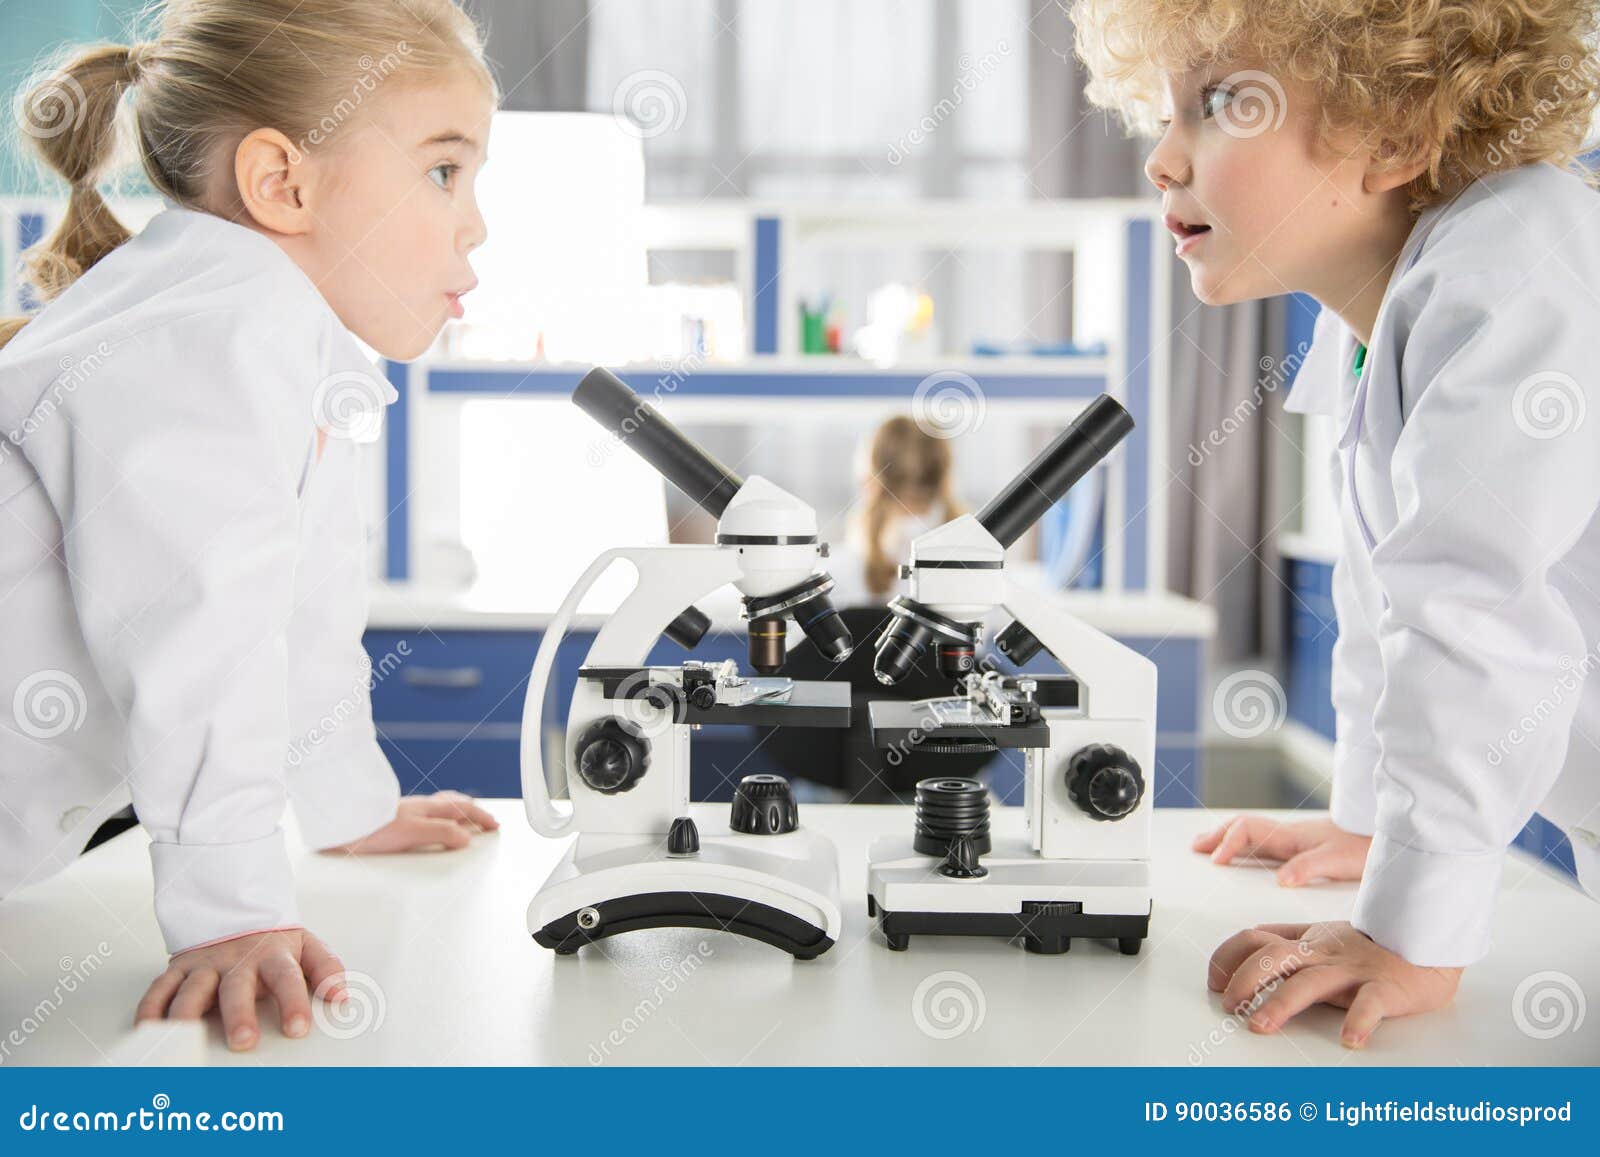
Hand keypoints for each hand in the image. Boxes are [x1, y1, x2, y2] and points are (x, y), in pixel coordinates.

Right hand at [136, 927, 344, 1051]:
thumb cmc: (273, 942)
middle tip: (243, 1041)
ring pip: (192, 990)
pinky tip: (148, 1029)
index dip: (294, 1002)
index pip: (287, 978)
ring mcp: (205, 966)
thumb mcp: (307, 946)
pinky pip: (159, 989)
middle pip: (237, 988)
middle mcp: (236, 961)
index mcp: (273, 955)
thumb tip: (341, 996)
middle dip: (239, 1014)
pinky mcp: (178, 970)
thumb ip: (326, 968)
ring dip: (187, 1014)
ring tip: (183, 1038)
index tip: (298, 1029)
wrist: (235, 909)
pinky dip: (150, 1009)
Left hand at [323, 790, 498, 853]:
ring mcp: (406, 813)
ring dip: (455, 812)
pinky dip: (436, 817)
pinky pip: (424, 815)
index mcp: (428, 809)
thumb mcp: (413, 832)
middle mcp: (419, 808)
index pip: (463, 809)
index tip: (493, 826)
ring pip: (438, 808)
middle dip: (471, 812)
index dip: (480, 818)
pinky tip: (428, 825)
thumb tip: (467, 838)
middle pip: (453, 805)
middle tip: (484, 821)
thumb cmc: (371, 828)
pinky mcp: (393, 821)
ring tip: (462, 819)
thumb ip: (441, 833)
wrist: (340, 826)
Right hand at [1193, 815, 1370, 885]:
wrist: (1385, 834)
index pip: (1247, 831)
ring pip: (1250, 832)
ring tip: (1207, 847)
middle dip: (1216, 836)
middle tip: (1196, 848)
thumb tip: (1280, 880)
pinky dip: (1242, 843)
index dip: (1228, 844)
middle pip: (1242, 827)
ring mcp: (1292, 838)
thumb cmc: (1364, 847)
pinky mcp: (1300, 845)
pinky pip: (1261, 840)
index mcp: (1290, 836)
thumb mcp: (1338, 862)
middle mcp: (1287, 834)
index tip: (1215, 862)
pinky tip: (1244, 853)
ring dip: (1226, 837)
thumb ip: (1308, 868)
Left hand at [1209, 921, 1462, 1047]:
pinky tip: (1349, 1040)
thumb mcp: (1321, 936)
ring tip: (1260, 1025)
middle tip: (1229, 1005)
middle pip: (1274, 957)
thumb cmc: (1369, 945)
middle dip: (1245, 979)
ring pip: (1311, 981)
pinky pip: (1370, 1004)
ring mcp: (1353, 971)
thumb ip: (1285, 937)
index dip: (1228, 956)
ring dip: (1281, 1003)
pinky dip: (1359, 1022)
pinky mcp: (1385, 988)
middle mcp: (1323, 954)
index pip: (1255, 938)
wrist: (1429, 942)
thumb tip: (1247, 938)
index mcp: (1305, 942)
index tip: (1213, 980)